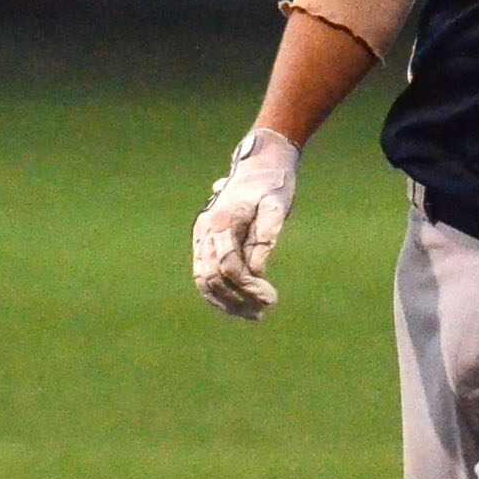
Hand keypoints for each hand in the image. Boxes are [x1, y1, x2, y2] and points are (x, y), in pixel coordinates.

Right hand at [191, 129, 300, 319]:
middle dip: (238, 299)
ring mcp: (201, 237)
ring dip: (227, 302)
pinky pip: (204, 275)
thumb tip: (257, 270)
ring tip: (254, 314)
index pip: (228, 266)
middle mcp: (204, 231)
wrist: (261, 163)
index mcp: (219, 222)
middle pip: (213, 278)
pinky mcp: (205, 243)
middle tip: (265, 310)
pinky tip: (239, 305)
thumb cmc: (272, 184)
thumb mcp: (276, 206)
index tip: (272, 299)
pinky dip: (219, 294)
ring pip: (204, 280)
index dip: (248, 287)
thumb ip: (266, 237)